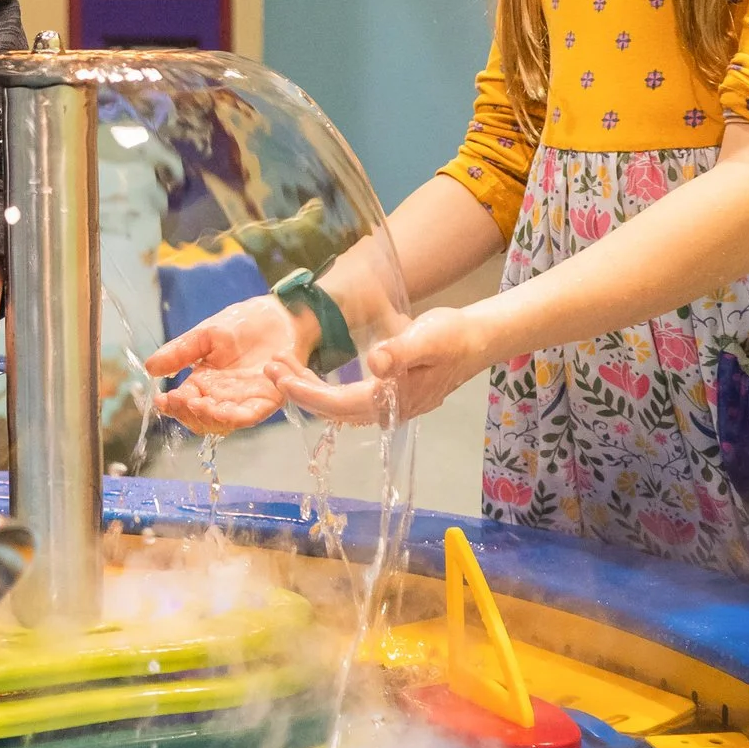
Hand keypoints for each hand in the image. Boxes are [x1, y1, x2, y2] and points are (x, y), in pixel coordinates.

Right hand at [142, 294, 307, 433]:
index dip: (171, 406)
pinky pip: (250, 416)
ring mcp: (244, 402)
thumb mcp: (205, 335)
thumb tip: (150, 367)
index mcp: (203, 382)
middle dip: (187, 413)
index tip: (161, 400)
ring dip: (208, 418)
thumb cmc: (242, 324)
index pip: (183, 402)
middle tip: (179, 400)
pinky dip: (236, 417)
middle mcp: (221, 397)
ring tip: (196, 404)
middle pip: (200, 418)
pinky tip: (224, 411)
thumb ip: (180, 352)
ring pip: (222, 422)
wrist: (279, 315)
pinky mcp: (267, 400)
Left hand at [280, 305, 489, 425]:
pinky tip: (311, 374)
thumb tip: (374, 363)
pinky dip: (323, 388)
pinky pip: (347, 401)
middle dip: (298, 391)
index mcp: (391, 400)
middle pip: (332, 410)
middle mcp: (387, 412)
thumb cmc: (452, 336)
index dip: (305, 394)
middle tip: (270, 367)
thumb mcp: (427, 336)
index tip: (279, 378)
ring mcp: (389, 408)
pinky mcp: (390, 399)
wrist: (478, 340)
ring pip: (338, 408)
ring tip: (282, 367)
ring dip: (308, 389)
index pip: (337, 405)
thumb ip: (401, 351)